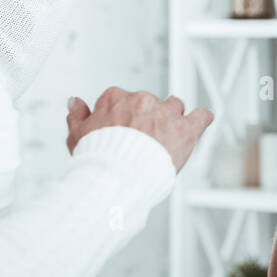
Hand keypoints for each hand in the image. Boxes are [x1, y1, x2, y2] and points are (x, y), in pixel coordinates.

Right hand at [67, 87, 213, 172]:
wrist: (118, 179)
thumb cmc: (98, 160)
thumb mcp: (77, 136)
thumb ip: (77, 115)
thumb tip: (75, 102)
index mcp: (115, 98)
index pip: (121, 99)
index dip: (121, 117)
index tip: (120, 131)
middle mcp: (142, 100)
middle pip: (149, 103)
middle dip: (146, 119)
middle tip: (140, 143)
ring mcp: (166, 113)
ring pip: (174, 106)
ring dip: (172, 118)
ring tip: (166, 137)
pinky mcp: (185, 128)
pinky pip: (202, 115)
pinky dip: (202, 118)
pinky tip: (200, 121)